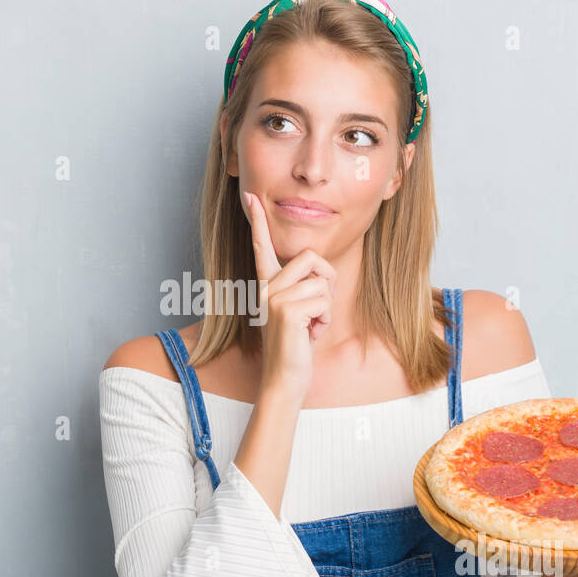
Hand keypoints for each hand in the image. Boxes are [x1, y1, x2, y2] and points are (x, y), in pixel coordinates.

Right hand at [242, 191, 335, 407]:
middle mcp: (266, 287)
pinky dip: (325, 320)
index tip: (250, 196)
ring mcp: (274, 298)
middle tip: (315, 311)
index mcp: (267, 285)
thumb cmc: (296, 347)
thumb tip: (320, 270)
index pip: (262, 247)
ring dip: (326, 308)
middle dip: (327, 283)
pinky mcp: (286, 311)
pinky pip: (324, 300)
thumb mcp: (301, 312)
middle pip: (313, 258)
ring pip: (323, 282)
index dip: (258, 221)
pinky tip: (309, 335)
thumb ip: (305, 288)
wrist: (285, 379)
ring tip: (309, 327)